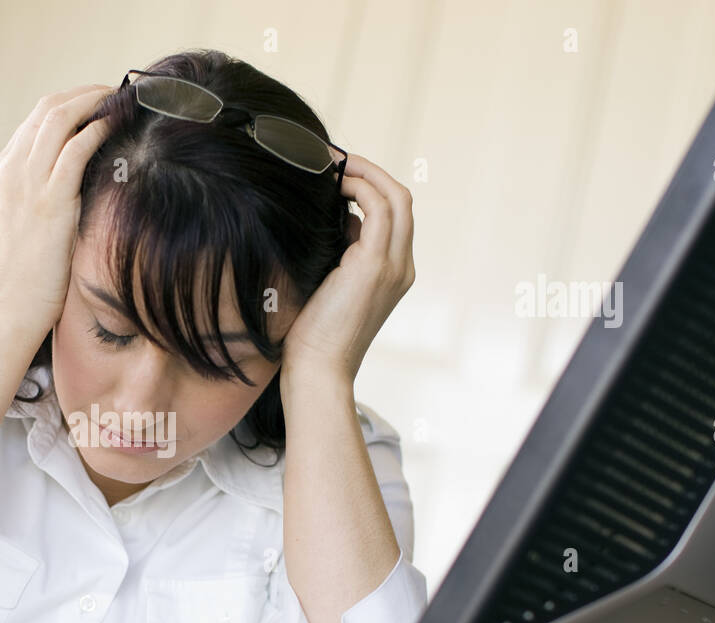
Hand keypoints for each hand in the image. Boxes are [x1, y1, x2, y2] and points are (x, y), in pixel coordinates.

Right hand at [0, 84, 115, 335]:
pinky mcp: (49, 200)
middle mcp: (11, 169)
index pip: (37, 119)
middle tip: (118, 95)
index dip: (71, 104)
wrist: (8, 310)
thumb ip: (45, 197)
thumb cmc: (24, 279)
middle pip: (48, 108)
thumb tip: (83, 188)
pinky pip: (75, 148)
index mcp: (2, 172)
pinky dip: (98, 128)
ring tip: (123, 102)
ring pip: (60, 118)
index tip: (100, 104)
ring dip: (95, 102)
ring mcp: (26, 182)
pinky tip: (119, 126)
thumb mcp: (27, 226)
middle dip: (86, 94)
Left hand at [282, 153, 415, 382]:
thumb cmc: (312, 338)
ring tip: (330, 165)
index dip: (369, 188)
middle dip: (369, 171)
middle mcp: (402, 268)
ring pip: (396, 197)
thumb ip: (336, 255)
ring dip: (364, 173)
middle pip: (402, 199)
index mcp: (394, 273)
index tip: (336, 177)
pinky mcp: (376, 266)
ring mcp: (395, 266)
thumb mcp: (327, 287)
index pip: (393, 216)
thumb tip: (323, 221)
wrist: (317, 371)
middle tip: (333, 160)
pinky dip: (358, 187)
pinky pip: (378, 208)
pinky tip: (331, 186)